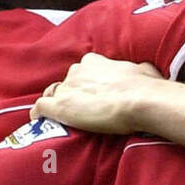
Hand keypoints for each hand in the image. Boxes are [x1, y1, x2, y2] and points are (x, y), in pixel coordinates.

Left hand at [31, 53, 165, 133]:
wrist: (140, 100)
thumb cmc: (146, 86)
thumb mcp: (144, 70)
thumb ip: (138, 70)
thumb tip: (145, 71)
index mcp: (94, 62)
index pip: (82, 71)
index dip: (85, 84)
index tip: (93, 94)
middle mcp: (77, 72)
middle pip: (67, 83)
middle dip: (73, 94)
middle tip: (84, 109)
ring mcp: (67, 89)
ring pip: (53, 95)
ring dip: (57, 105)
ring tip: (64, 119)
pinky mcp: (59, 107)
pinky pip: (40, 108)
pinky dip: (39, 115)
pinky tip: (39, 122)